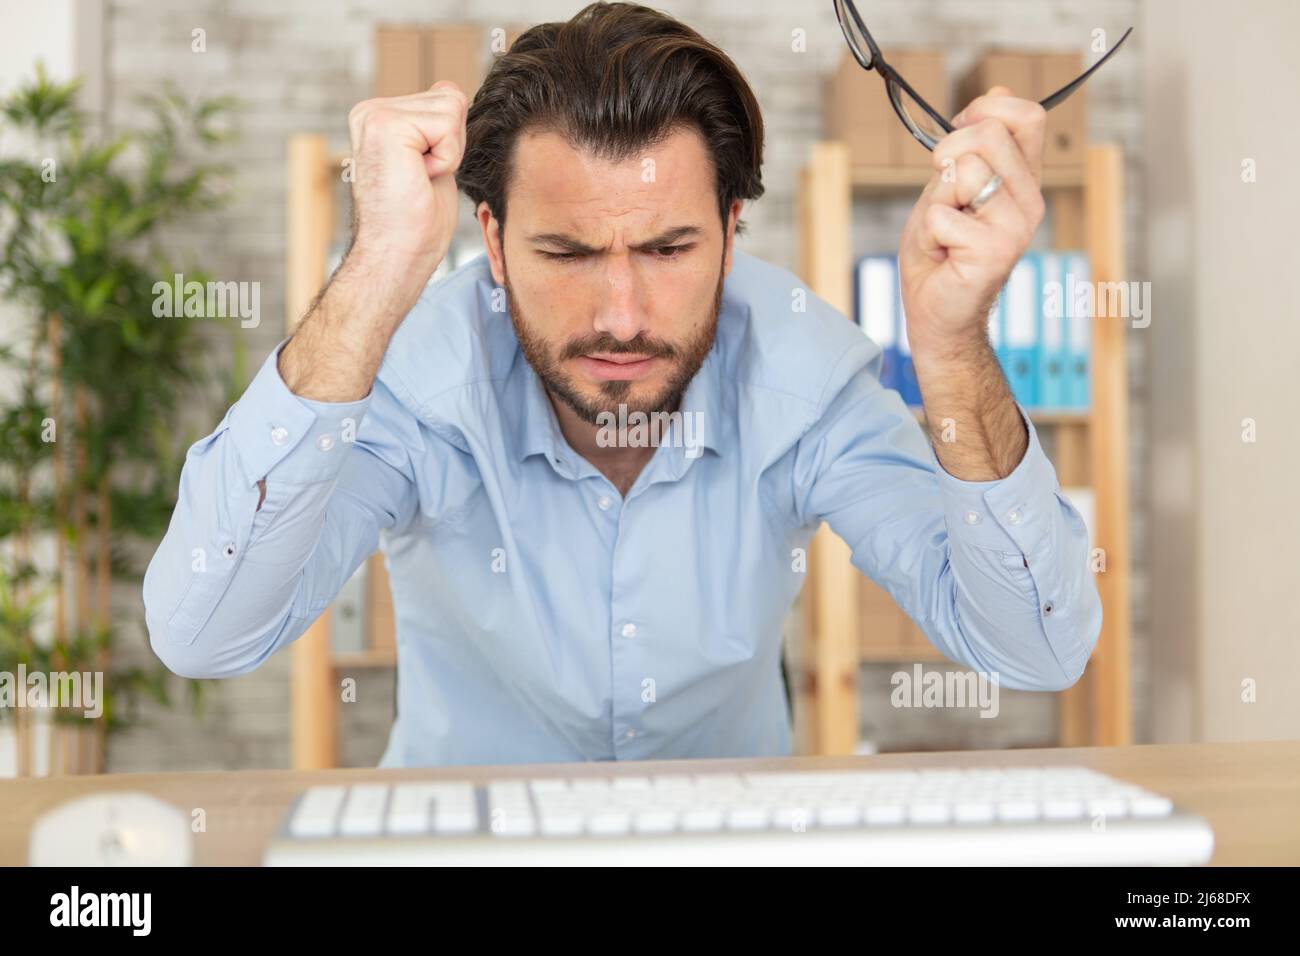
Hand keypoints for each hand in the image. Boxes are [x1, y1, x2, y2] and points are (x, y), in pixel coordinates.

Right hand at [345, 80, 468, 285]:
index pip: (444, 101)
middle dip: (451, 146)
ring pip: (452, 109)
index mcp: (379, 118)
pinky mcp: (387, 124)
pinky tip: (419, 178)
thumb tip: (449, 89)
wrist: (396, 256)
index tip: (422, 176)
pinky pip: (449, 126)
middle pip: (451, 100)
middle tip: (421, 180)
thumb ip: (438, 126)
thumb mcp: (433, 162)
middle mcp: (370, 111)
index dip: (450, 145)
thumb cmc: (416, 224)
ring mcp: (375, 115)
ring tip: (418, 180)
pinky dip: (446, 159)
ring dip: (448, 154)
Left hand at [897, 87, 1047, 358]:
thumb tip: (998, 92)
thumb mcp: (950, 188)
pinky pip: (941, 215)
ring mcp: (1017, 226)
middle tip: (942, 194)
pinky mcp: (996, 251)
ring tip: (943, 232)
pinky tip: (942, 255)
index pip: (1028, 116)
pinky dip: (928, 233)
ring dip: (936, 201)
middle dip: (946, 153)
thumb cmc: (941, 254)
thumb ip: (972, 148)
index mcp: (1023, 180)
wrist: (936, 316)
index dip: (985, 112)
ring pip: (964, 170)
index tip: (958, 136)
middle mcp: (1029, 199)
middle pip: (990, 133)